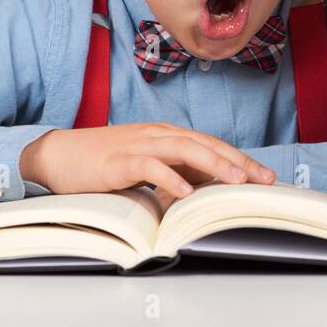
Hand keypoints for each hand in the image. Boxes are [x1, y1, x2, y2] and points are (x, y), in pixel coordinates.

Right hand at [18, 123, 276, 199]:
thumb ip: (173, 171)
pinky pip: (150, 166)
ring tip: (237, 181)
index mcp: (167, 136)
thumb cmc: (103, 164)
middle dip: (239, 162)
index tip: (266, 176)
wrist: (60, 155)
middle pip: (206, 145)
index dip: (241, 159)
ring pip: (185, 149)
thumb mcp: (145, 166)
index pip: (212, 145)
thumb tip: (204, 189)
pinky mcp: (120, 160)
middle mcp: (158, 135)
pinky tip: (186, 191)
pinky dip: (170, 177)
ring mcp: (140, 145)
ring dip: (214, 164)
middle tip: (264, 179)